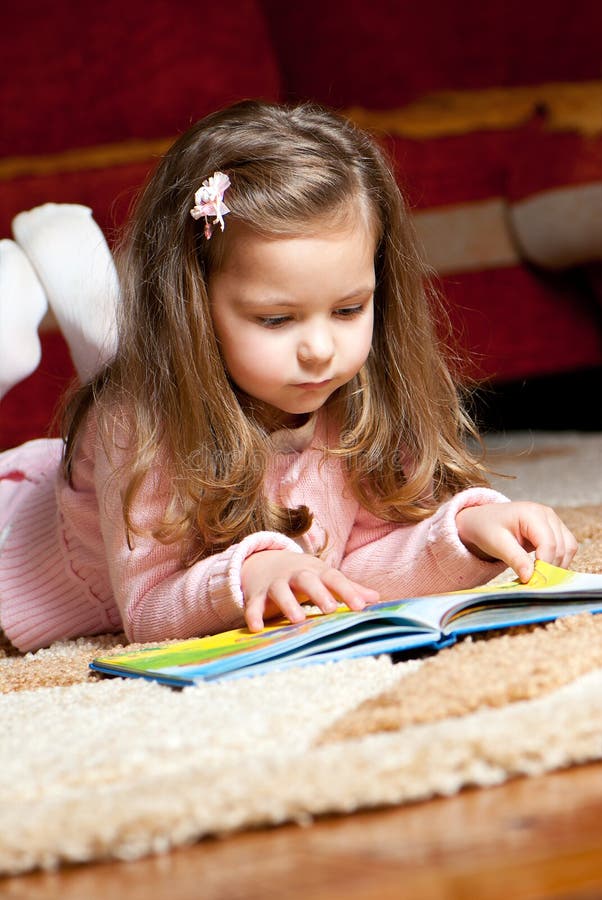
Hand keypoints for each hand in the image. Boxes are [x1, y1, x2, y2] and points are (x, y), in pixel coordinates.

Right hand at [241, 550, 379, 630]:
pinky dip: (254, 615)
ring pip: (281, 590)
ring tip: (298, 619)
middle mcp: (296, 575)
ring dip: (288, 603)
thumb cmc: (304, 576)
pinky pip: (254, 604)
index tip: (361, 606)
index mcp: (316, 572)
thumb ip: (348, 588)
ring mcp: (275, 584)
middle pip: (307, 580)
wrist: (264, 563)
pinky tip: (257, 628)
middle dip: (318, 593)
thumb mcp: (324, 577)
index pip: (334, 578)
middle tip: (330, 609)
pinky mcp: (257, 595)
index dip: (348, 591)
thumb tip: (376, 598)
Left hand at [456, 501, 577, 581]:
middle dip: (551, 567)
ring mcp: (553, 521)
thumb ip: (515, 559)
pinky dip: (558, 561)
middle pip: (562, 547)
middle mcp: (547, 514)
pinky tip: (543, 569)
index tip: (534, 581)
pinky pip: (566, 548)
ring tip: (539, 577)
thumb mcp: (496, 543)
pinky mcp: (554, 530)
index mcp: (532, 513)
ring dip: (558, 565)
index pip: (549, 543)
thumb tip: (531, 578)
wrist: (482, 520)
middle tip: (536, 583)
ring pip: (568, 548)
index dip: (545, 564)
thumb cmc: (487, 528)